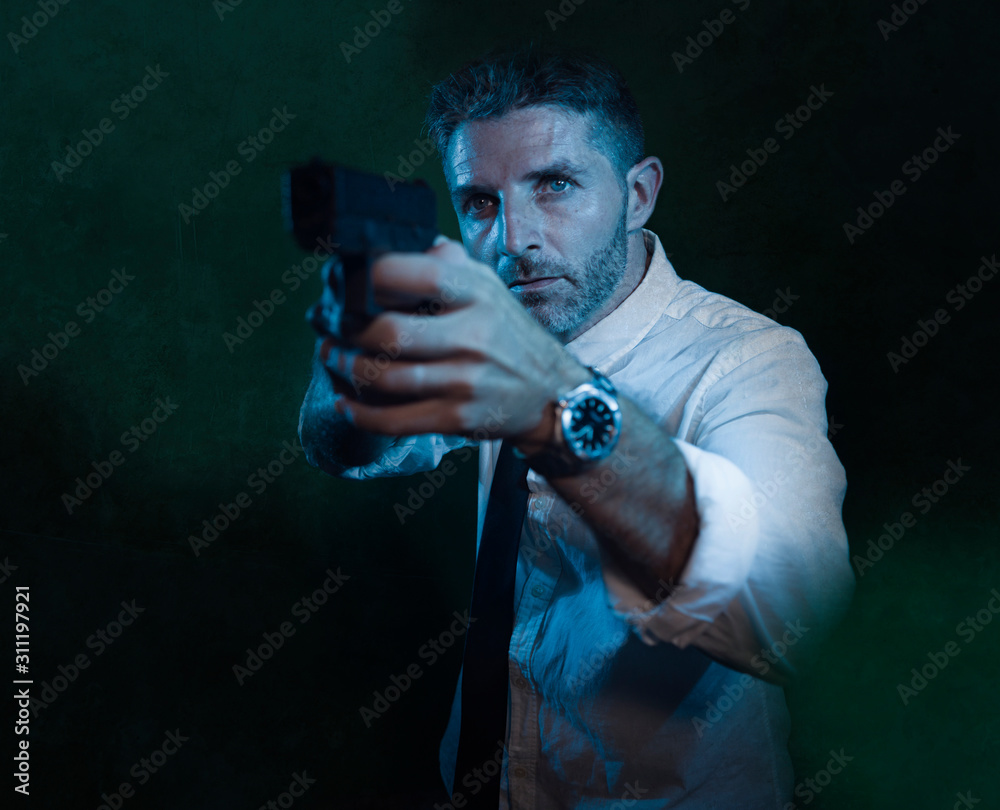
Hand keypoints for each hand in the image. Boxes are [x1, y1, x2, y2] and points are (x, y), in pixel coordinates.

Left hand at [323, 236, 591, 441]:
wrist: (550, 393)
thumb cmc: (507, 334)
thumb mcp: (487, 287)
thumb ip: (445, 261)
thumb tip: (391, 239)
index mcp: (477, 293)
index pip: (414, 273)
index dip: (367, 276)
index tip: (341, 283)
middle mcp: (473, 336)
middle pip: (388, 333)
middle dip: (345, 331)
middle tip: (326, 327)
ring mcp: (466, 381)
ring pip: (384, 378)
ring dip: (345, 369)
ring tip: (331, 357)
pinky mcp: (459, 419)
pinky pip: (395, 421)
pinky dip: (361, 414)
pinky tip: (347, 403)